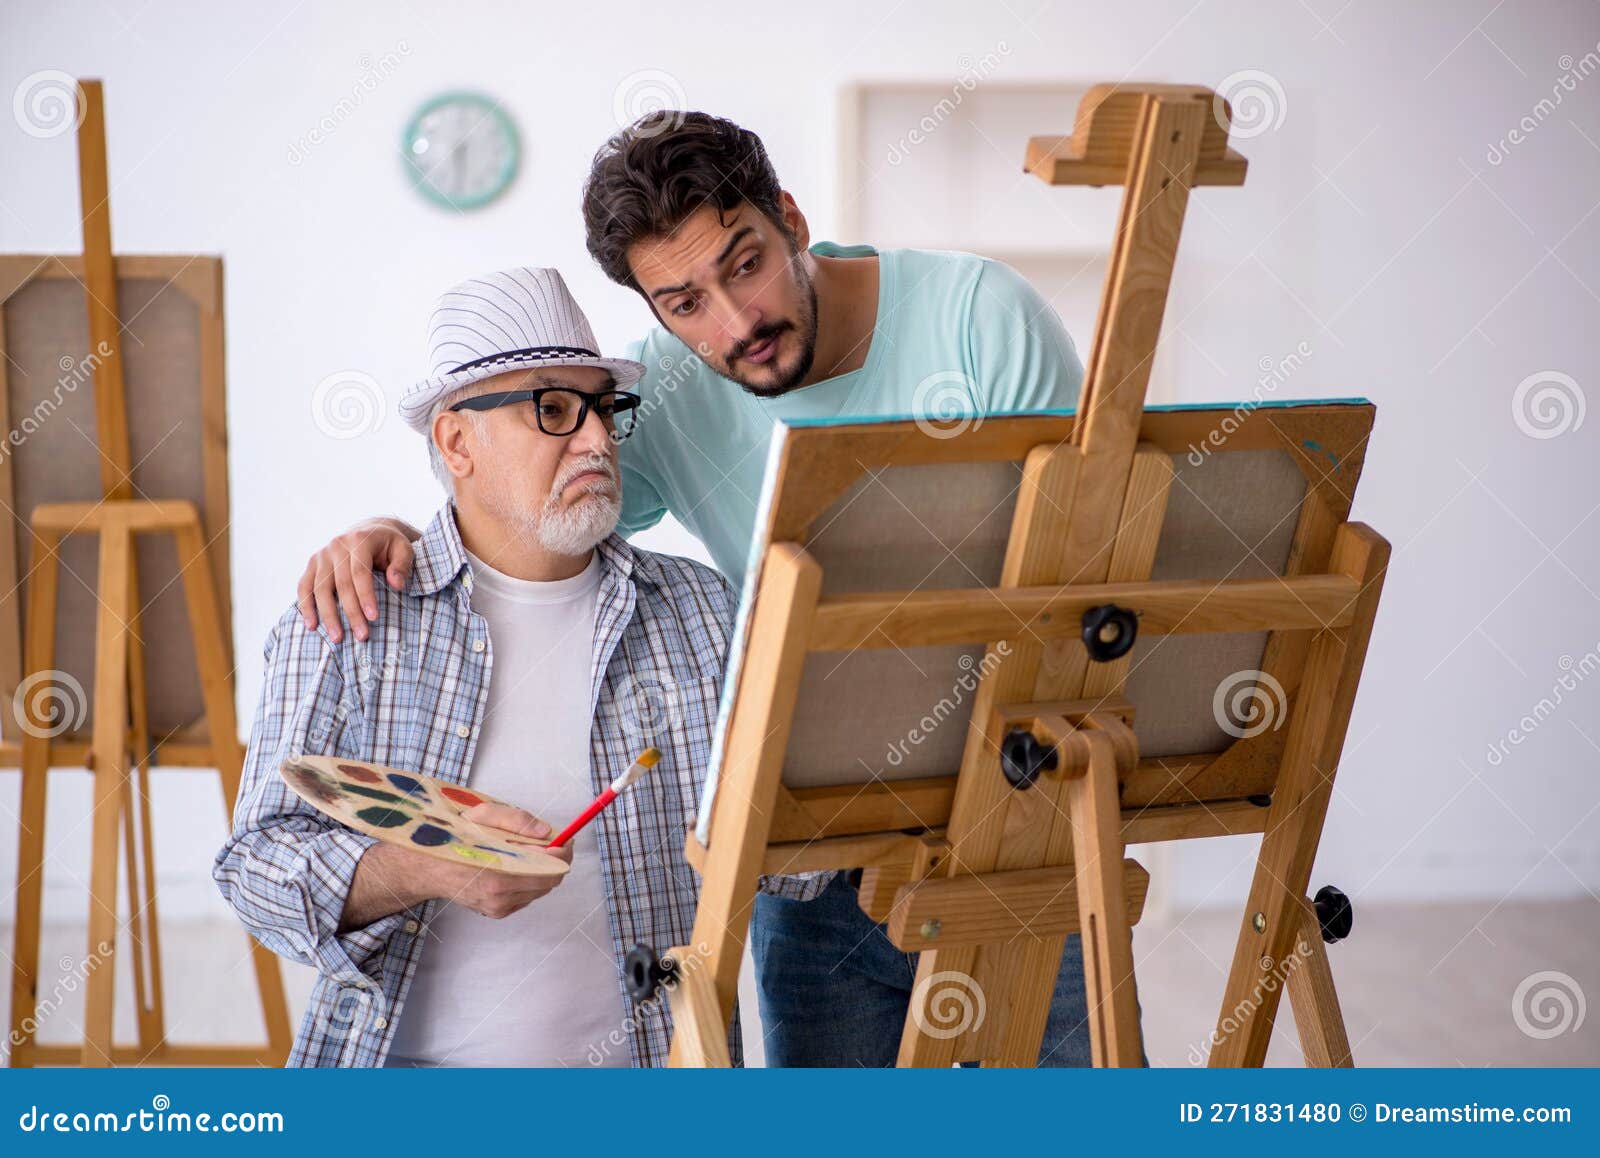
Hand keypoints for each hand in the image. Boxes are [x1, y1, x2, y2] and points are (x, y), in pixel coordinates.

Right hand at [296, 517, 419, 641]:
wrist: (369, 532)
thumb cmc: (389, 545)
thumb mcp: (404, 549)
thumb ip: (402, 565)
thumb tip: (396, 584)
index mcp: (359, 540)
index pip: (360, 572)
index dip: (366, 596)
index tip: (374, 618)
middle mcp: (337, 545)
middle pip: (341, 584)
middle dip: (351, 612)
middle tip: (361, 636)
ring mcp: (322, 555)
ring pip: (320, 588)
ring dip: (327, 615)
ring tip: (337, 638)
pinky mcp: (312, 564)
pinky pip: (304, 586)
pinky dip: (306, 606)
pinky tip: (312, 625)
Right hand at [338, 805, 570, 931]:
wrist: (422, 868)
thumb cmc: (450, 837)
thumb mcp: (480, 814)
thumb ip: (516, 820)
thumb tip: (547, 831)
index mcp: (498, 871)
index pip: (552, 867)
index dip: (563, 850)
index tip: (565, 836)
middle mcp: (500, 895)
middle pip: (551, 880)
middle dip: (553, 858)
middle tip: (544, 839)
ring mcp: (499, 907)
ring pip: (541, 888)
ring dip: (540, 868)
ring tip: (518, 850)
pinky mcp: (497, 913)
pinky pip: (527, 895)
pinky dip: (527, 878)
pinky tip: (509, 865)